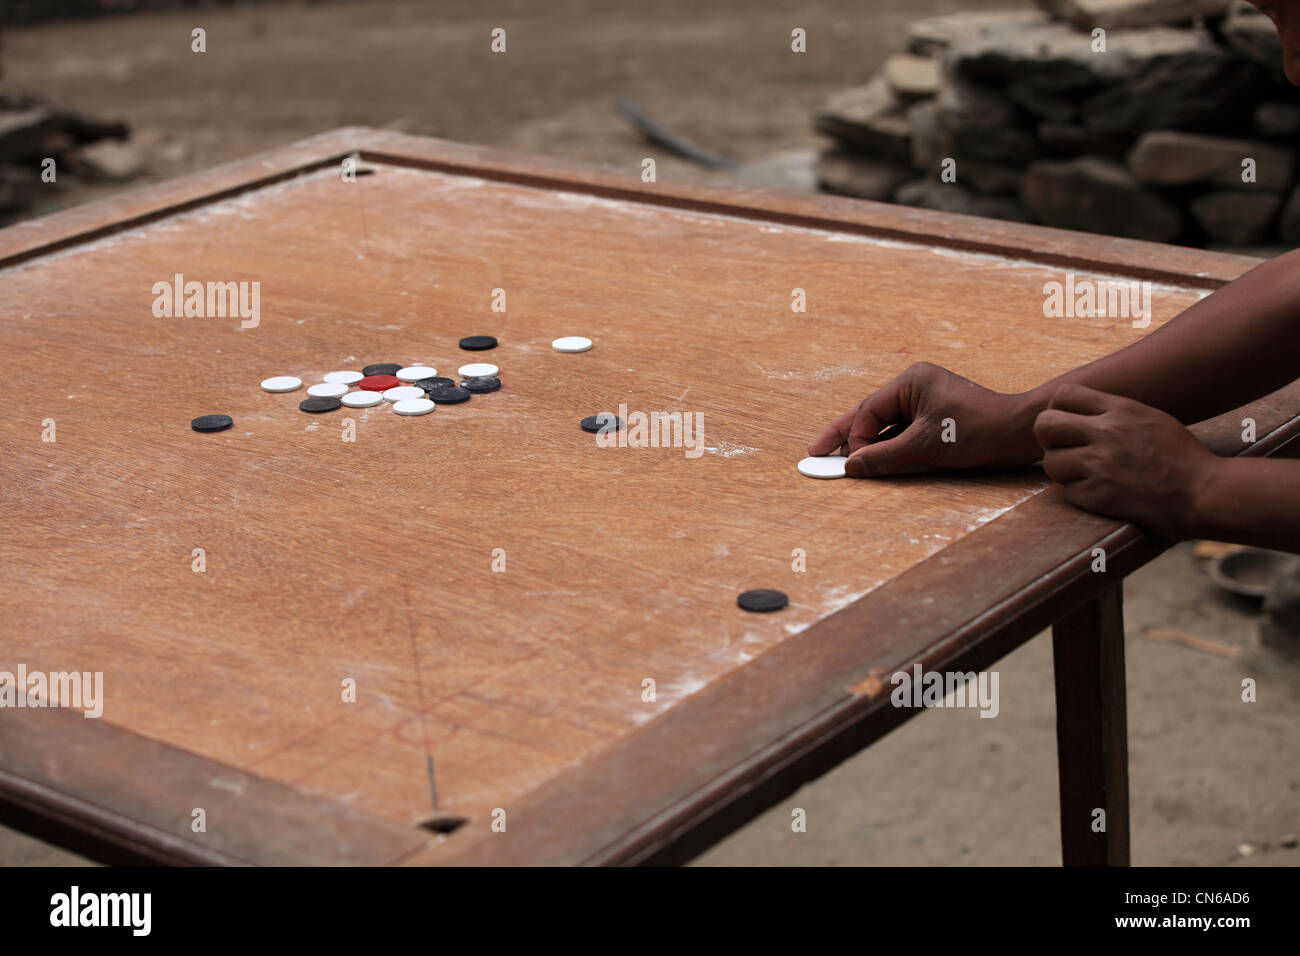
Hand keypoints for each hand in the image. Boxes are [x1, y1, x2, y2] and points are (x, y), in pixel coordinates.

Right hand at [808, 362, 1040, 477]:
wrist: (1018, 433)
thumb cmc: (977, 431)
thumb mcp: (925, 446)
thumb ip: (884, 456)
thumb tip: (851, 467)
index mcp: (910, 381)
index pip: (869, 411)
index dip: (855, 439)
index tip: (850, 464)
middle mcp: (914, 386)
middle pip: (869, 414)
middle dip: (845, 436)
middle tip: (814, 454)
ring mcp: (924, 401)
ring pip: (884, 425)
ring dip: (866, 444)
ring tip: (840, 462)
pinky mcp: (933, 417)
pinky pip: (901, 431)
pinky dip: (887, 446)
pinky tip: (873, 461)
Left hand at [1033, 384, 1219, 538]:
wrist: (1203, 492)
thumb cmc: (1180, 455)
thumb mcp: (1150, 417)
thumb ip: (1113, 410)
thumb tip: (1077, 409)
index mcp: (1120, 409)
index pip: (1062, 394)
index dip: (1057, 408)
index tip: (1067, 422)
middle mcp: (1106, 433)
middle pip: (1044, 425)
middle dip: (1049, 438)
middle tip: (1064, 448)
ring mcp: (1100, 466)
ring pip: (1051, 461)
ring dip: (1063, 468)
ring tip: (1083, 472)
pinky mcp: (1098, 495)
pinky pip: (1067, 491)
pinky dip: (1078, 492)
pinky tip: (1098, 490)